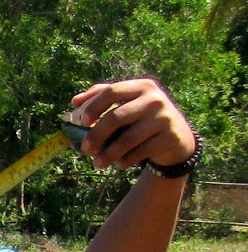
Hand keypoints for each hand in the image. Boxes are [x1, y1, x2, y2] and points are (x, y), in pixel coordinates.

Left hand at [68, 79, 194, 171]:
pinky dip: (125, 160)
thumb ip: (103, 98)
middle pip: (116, 117)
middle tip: (85, 149)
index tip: (82, 122)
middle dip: (96, 135)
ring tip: (97, 163)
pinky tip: (119, 164)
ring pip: (127, 138)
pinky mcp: (169, 137)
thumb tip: (75, 101)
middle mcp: (154, 99)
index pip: (112, 91)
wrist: (176, 137)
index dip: (94, 106)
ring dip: (108, 154)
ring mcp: (164, 118)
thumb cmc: (143, 119)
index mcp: (141, 87)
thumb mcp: (128, 104)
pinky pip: (140, 152)